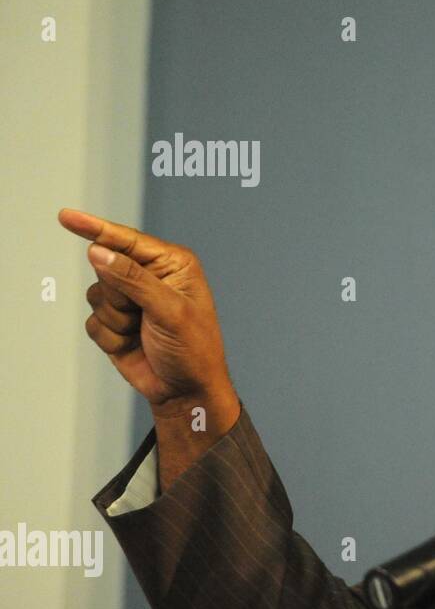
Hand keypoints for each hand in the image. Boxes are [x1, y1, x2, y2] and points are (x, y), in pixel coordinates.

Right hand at [58, 208, 239, 431]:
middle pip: (105, 268)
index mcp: (172, 265)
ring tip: (143, 332)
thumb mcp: (169, 311)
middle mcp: (150, 277)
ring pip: (96, 296)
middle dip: (119, 295)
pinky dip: (111, 336)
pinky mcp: (115, 322)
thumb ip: (133, 279)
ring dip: (116, 320)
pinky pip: (93, 321)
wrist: (185, 390)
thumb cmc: (194, 349)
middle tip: (143, 315)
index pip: (128, 240)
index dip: (96, 228)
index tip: (67, 217)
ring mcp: (131, 299)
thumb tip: (98, 252)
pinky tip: (134, 344)